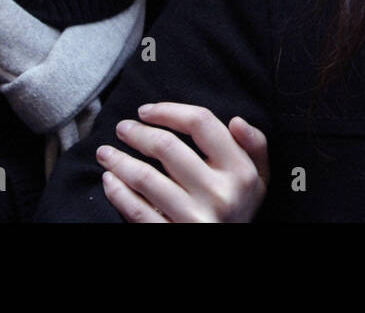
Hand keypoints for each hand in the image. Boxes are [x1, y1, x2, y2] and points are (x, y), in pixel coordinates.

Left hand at [95, 103, 267, 222]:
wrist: (228, 253)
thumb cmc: (239, 208)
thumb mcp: (259, 177)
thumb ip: (255, 145)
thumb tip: (236, 121)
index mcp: (241, 171)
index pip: (201, 123)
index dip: (169, 111)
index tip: (146, 110)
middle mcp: (219, 193)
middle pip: (167, 147)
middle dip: (137, 133)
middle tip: (122, 128)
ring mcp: (195, 219)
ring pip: (145, 178)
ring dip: (118, 161)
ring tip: (105, 153)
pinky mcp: (173, 237)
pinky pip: (137, 212)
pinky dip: (117, 193)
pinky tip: (108, 180)